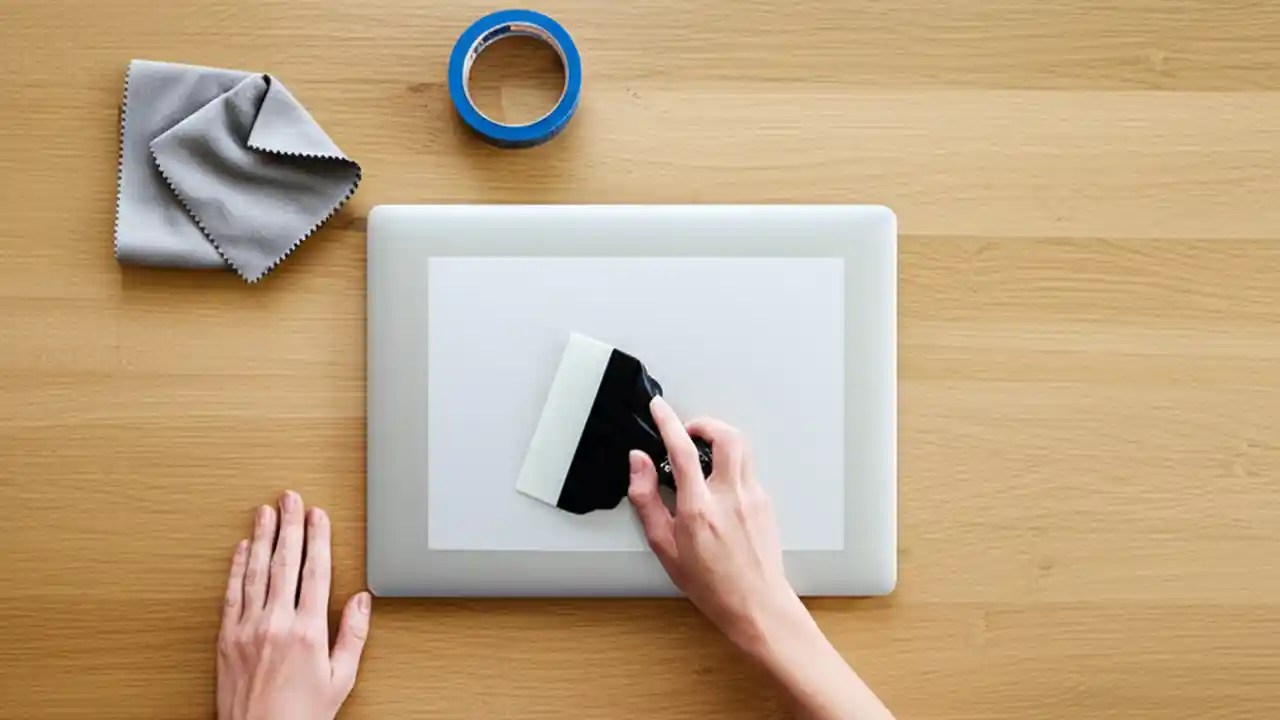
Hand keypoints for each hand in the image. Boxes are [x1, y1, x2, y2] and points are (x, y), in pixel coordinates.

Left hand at [217, 491, 371, 719]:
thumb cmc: (302, 715)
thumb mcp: (342, 678)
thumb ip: (353, 634)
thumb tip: (361, 599)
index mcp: (308, 631)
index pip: (316, 571)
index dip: (318, 539)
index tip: (319, 516)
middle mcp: (276, 624)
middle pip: (285, 562)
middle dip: (289, 526)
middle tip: (291, 499)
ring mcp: (248, 629)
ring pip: (256, 572)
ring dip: (261, 538)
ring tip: (265, 512)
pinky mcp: (226, 639)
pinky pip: (232, 595)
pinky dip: (236, 568)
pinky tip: (241, 549)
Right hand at [626, 397, 801, 650]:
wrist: (755, 604)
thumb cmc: (711, 583)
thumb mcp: (664, 546)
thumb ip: (646, 500)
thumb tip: (638, 464)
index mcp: (700, 509)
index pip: (684, 450)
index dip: (669, 421)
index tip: (659, 407)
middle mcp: (731, 497)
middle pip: (726, 436)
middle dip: (704, 423)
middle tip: (687, 430)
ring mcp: (753, 497)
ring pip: (742, 447)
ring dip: (720, 438)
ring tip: (701, 452)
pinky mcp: (765, 502)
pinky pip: (747, 468)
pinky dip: (730, 463)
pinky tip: (717, 483)